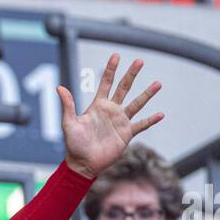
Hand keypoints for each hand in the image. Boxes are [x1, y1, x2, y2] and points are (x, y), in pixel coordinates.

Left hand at [60, 55, 162, 179]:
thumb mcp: (69, 123)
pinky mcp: (127, 134)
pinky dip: (151, 120)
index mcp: (98, 105)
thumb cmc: (74, 144)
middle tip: (140, 61)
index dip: (110, 69)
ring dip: (147, 94)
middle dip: (131, 74)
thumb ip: (67, 105)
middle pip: (124, 88)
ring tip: (158, 83)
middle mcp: (111, 110)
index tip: (116, 55)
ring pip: (136, 104)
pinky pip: (141, 125)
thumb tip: (59, 87)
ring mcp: (120, 121)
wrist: (83, 164)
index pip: (106, 83)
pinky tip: (160, 114)